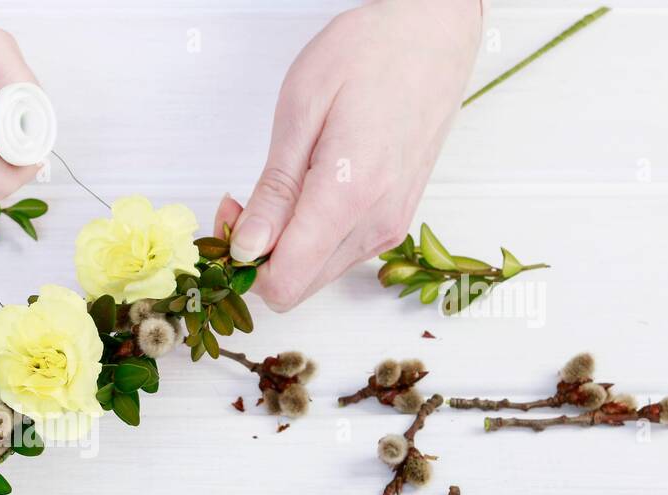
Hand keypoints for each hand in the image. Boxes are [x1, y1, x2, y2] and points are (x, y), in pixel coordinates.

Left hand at [217, 0, 482, 311]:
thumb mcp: (301, 110)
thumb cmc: (369, 54)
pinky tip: (305, 193)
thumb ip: (275, 191)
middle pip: (296, 287)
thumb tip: (247, 249)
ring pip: (314, 275)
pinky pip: (336, 256)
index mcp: (349, 195)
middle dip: (258, 257)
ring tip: (278, 187)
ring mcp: (389, 227)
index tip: (233, 218)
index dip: (243, 263)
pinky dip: (309, 238)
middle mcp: (376, 224)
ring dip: (283, 247)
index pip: (284, 283)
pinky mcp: (393, 223)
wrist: (433, 34)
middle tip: (245, 202)